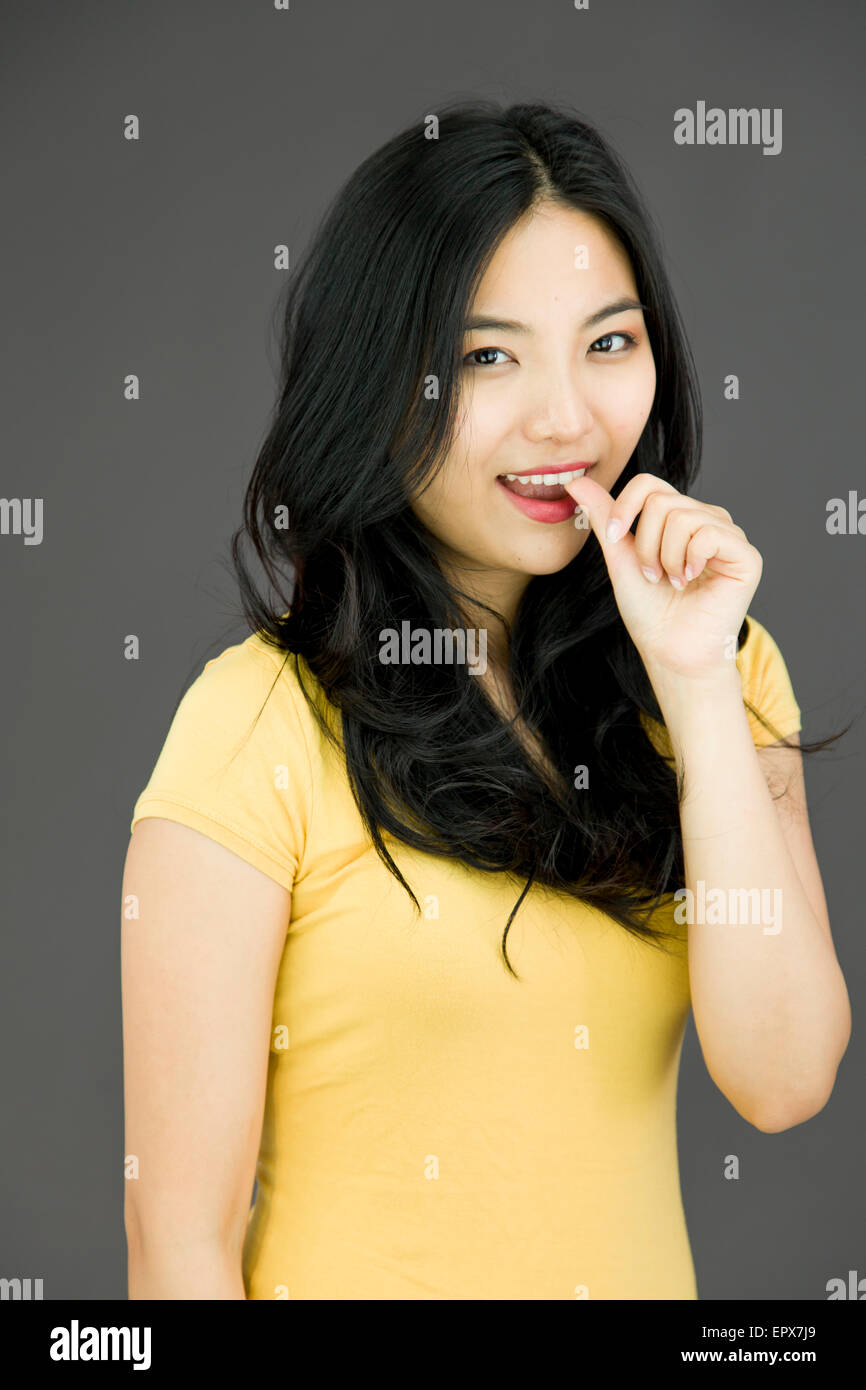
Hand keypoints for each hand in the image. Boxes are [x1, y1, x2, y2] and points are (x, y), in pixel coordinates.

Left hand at [564, 471, 762, 680]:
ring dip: (665, 557)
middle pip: (662, 501)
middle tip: (654, 574)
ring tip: (673, 581)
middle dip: (646, 544)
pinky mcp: (746, 556)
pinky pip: (709, 534)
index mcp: (679, 516)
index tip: (613, 538)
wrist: (668, 651)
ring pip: (682, 517)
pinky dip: (690, 560)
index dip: (625, 507)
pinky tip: (691, 581)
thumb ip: (604, 517)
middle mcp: (707, 519)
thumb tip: (575, 481)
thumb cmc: (648, 610)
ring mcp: (728, 535)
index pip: (649, 483)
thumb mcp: (620, 556)